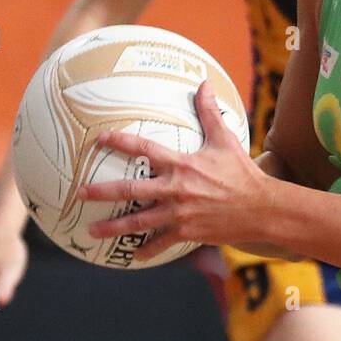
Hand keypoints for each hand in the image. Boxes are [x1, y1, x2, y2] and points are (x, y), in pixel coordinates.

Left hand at [78, 80, 269, 263]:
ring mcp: (179, 213)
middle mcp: (176, 189)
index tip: (100, 139)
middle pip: (131, 190)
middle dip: (102, 191)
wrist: (261, 207)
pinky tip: (134, 257)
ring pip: (139, 222)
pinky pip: (160, 242)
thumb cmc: (242, 172)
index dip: (121, 141)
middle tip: (79, 193)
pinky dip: (146, 250)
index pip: (145, 149)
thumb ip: (210, 112)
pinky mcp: (187, 232)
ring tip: (91, 231)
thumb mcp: (225, 140)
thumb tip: (204, 84)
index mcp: (182, 164)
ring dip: (113, 228)